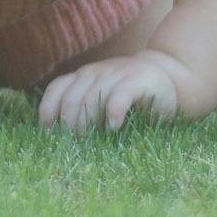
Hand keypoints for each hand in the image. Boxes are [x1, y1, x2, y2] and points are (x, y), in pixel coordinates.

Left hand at [39, 53, 179, 134]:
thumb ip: (84, 107)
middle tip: (76, 144)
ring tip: (92, 140)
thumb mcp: (102, 95)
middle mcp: (95, 73)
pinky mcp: (137, 81)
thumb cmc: (129, 94)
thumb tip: (59, 137)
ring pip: (92, 98)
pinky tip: (113, 127)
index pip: (56, 89)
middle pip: (72, 99)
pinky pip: (119, 95)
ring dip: (88, 122)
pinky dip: (112, 112)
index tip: (50, 134)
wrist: (168, 75)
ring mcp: (116, 74)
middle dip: (70, 125)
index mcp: (83, 77)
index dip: (48, 112)